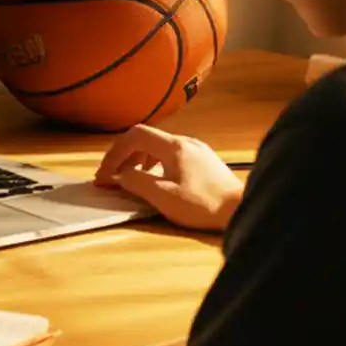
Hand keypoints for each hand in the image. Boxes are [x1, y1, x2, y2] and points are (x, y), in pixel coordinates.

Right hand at [94, 125, 243, 231]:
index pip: (135, 135)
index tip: (104, 174)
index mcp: (174, 147)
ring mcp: (197, 149)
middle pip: (146, 138)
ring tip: (132, 177)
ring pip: (159, 145)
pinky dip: (155, 162)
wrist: (241, 210)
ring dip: (139, 159)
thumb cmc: (203, 205)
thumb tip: (117, 176)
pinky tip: (157, 178)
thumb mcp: (163, 197)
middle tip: (113, 177)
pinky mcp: (205, 160)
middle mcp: (185, 141)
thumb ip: (136, 182)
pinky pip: (172, 153)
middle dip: (124, 156)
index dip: (114, 153)